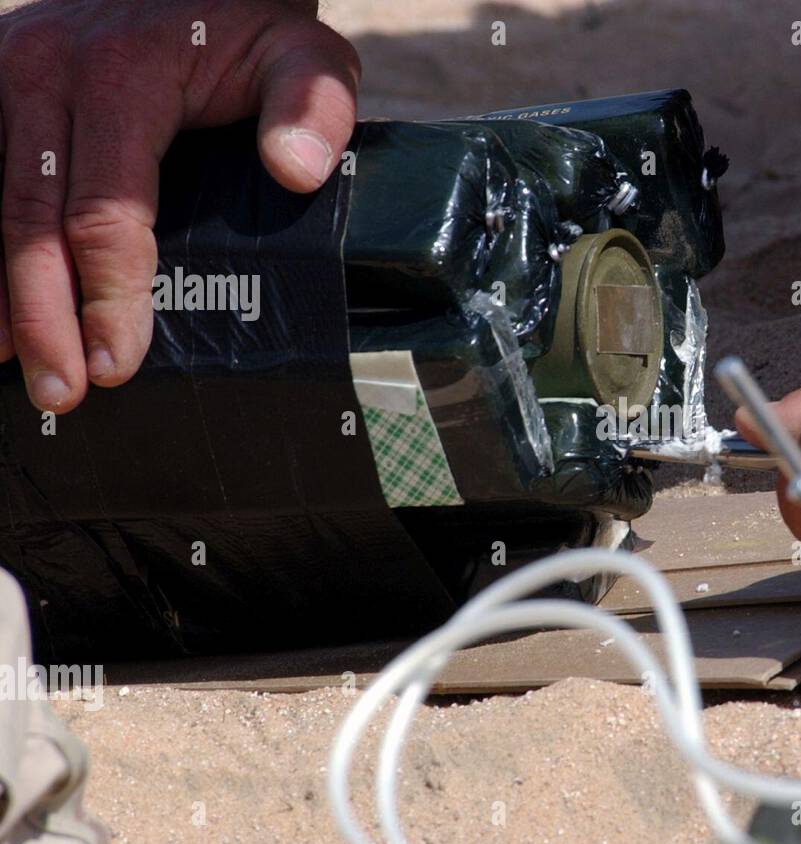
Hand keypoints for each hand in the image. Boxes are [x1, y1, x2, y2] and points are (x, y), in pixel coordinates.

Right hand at [0, 0, 359, 411]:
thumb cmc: (253, 28)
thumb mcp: (306, 56)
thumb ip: (312, 109)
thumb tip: (294, 172)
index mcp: (121, 75)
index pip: (108, 210)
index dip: (109, 294)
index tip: (118, 361)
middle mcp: (43, 70)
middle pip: (30, 218)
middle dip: (44, 316)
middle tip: (64, 391)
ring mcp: (7, 77)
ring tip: (14, 367)